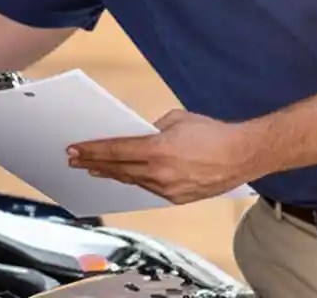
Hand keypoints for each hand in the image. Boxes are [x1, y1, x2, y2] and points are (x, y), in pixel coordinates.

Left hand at [66, 109, 262, 203]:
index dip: (91, 150)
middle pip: (118, 170)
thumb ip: (152, 128)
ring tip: (92, 169)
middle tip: (73, 160)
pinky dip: (134, 181)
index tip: (73, 149)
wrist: (242, 155)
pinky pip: (149, 189)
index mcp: (158, 150)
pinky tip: (123, 177)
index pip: (115, 151)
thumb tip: (138, 135)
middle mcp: (160, 173)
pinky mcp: (177, 198)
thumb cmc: (212, 132)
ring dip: (110, 174)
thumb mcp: (177, 119)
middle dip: (93, 164)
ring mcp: (168, 189)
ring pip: (132, 181)